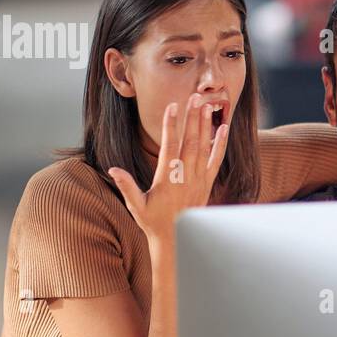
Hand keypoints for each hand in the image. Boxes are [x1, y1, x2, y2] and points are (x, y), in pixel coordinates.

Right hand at [108, 94, 228, 245]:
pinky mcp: (207, 183)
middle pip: (189, 142)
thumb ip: (126, 186)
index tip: (171, 107)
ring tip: (207, 105)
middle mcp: (185, 177)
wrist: (178, 239)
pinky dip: (220, 144)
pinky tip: (223, 129)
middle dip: (191, 118)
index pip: (169, 147)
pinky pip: (216, 160)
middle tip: (193, 97)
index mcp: (167, 179)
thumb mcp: (136, 205)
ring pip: (203, 148)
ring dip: (205, 126)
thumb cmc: (154, 222)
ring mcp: (199, 179)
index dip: (170, 126)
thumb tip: (113, 170)